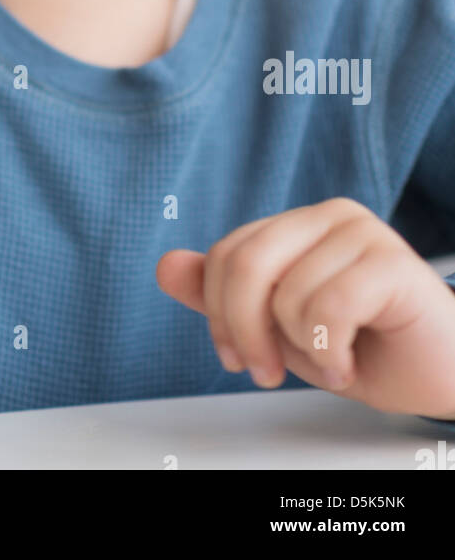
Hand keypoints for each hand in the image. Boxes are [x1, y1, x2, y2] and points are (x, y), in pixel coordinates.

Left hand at [156, 197, 454, 417]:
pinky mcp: (394, 262)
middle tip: (268, 370)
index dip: (219, 314)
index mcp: (297, 225)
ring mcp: (363, 232)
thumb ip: (223, 297)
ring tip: (333, 359)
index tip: (240, 358)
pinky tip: (349, 359)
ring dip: (304, 351)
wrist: (440, 378)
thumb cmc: (365, 350)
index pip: (227, 253)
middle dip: (246, 330)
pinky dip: (331, 351)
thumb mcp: (279, 331)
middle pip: (246, 263)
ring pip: (288, 293)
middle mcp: (328, 216)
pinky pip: (329, 307)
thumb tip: (165, 266)